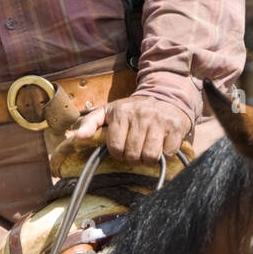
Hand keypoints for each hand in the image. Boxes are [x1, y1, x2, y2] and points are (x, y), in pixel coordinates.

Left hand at [66, 94, 191, 164]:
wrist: (166, 96)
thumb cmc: (132, 110)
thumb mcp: (108, 112)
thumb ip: (89, 123)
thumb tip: (76, 137)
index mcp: (121, 112)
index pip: (115, 147)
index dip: (118, 152)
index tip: (122, 147)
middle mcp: (141, 114)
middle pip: (132, 154)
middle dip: (133, 157)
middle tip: (136, 149)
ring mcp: (160, 120)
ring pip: (150, 156)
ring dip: (148, 158)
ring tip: (147, 149)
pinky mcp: (176, 127)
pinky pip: (168, 153)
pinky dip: (165, 153)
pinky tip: (162, 144)